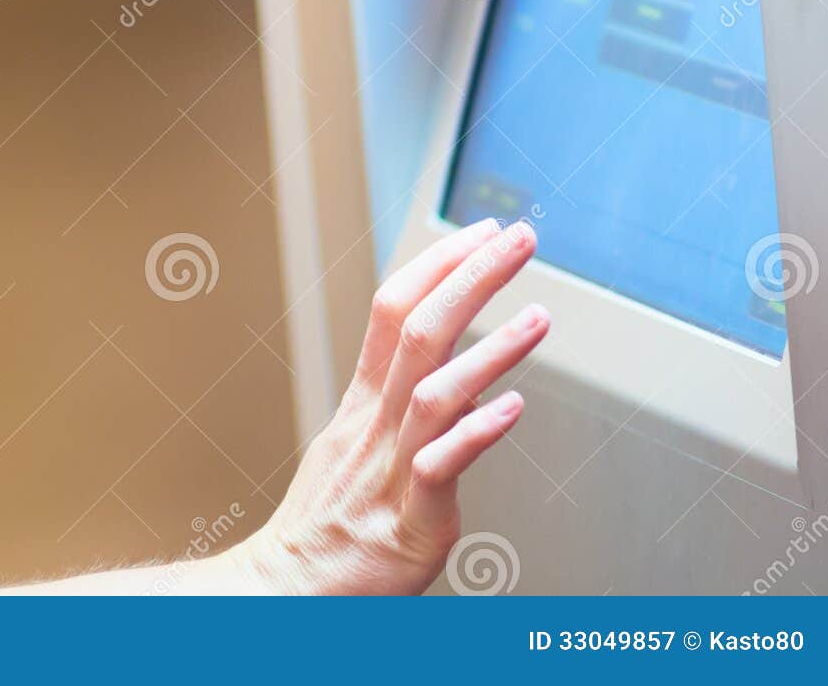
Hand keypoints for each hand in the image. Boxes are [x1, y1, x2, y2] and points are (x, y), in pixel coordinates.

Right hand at [241, 217, 547, 595]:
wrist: (288, 595)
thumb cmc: (330, 529)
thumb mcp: (356, 450)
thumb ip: (401, 411)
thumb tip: (458, 383)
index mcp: (362, 402)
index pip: (394, 310)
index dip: (438, 265)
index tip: (482, 234)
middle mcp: (375, 424)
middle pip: (419, 330)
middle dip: (472, 277)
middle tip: (518, 238)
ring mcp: (391, 470)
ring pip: (434, 389)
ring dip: (490, 347)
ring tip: (539, 315)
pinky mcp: (410, 523)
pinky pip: (440, 467)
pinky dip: (476, 433)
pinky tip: (514, 407)